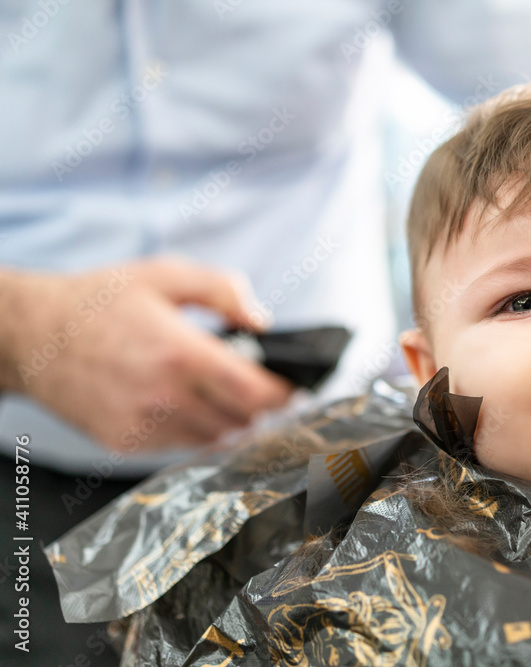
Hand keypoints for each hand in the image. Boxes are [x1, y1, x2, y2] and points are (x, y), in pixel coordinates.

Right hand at [0, 258, 293, 450]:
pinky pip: (181, 446)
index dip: (283, 393)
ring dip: (228, 419)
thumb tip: (261, 321)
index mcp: (182, 354)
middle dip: (259, 405)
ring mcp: (143, 425)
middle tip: (259, 387)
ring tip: (220, 394)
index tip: (294, 387)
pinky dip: (194, 429)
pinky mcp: (125, 443)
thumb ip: (222, 291)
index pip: (256, 392)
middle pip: (243, 420)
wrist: (32, 335)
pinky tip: (184, 404)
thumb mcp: (164, 276)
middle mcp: (165, 397)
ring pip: (215, 438)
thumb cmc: (101, 301)